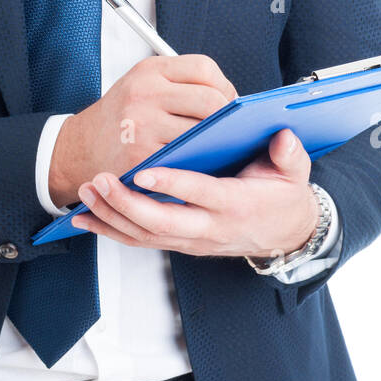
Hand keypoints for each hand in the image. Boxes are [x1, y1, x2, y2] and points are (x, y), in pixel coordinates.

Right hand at [49, 54, 237, 207]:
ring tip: (210, 145)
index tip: (225, 101)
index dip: (223, 86)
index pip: (204, 68)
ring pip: (202, 131)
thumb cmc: (119, 117)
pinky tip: (193, 161)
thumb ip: (180, 83)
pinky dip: (196, 161)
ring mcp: (143, 125)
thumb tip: (230, 98)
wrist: (78, 148)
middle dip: (226, 117)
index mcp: (149, 71)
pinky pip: (186, 157)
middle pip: (211, 100)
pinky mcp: (142, 156)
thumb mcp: (143, 84)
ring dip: (214, 141)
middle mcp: (145, 93)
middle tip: (225, 128)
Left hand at [71, 128, 319, 258]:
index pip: (199, 195)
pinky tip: (87, 218)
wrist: (284, 233)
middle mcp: (210, 227)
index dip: (171, 184)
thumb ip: (290, 155)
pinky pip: (141, 241)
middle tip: (98, 180)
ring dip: (112, 216)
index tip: (143, 171)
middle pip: (162, 223)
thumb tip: (284, 137)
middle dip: (126, 203)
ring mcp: (192, 240)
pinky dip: (111, 231)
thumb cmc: (283, 197)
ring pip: (145, 235)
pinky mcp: (180, 243)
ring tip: (86, 192)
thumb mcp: (294, 174)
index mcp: (235, 205)